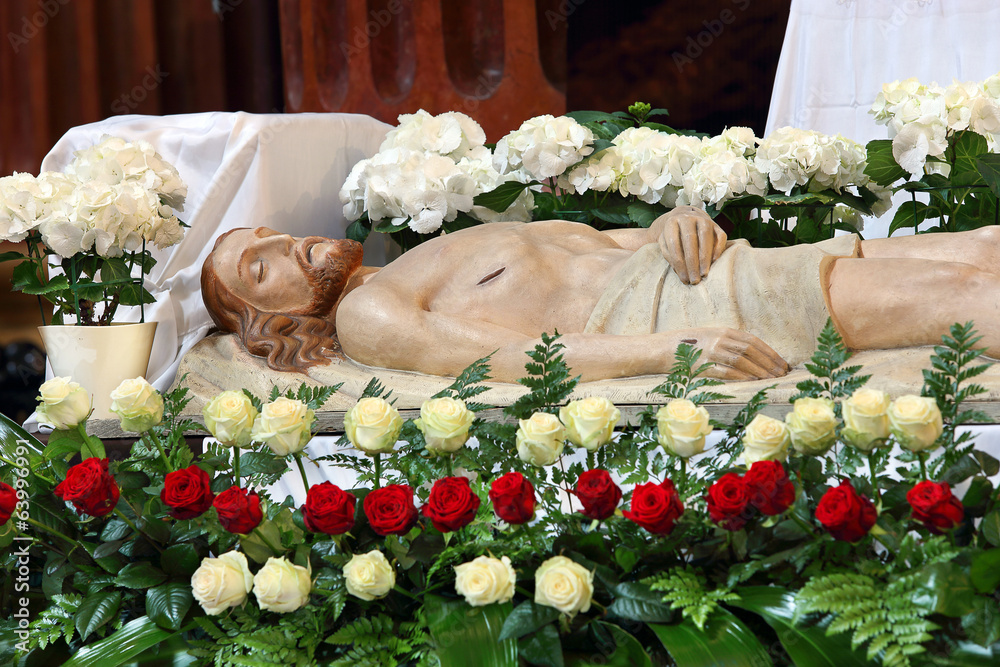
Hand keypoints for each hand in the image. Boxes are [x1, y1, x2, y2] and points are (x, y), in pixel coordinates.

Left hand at [655, 206, 726, 284]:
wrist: (685, 218)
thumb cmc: (674, 237)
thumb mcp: (665, 244)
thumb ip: (669, 255)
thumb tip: (679, 270)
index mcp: (672, 222)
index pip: (674, 243)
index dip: (679, 263)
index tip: (684, 279)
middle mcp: (687, 218)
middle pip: (690, 239)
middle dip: (692, 262)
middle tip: (694, 280)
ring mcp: (703, 219)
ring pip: (705, 236)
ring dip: (705, 257)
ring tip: (704, 273)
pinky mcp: (716, 225)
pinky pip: (720, 235)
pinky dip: (718, 248)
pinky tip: (714, 261)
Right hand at [674, 328, 789, 380]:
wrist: (663, 348)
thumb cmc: (689, 344)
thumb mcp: (711, 336)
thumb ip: (729, 342)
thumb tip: (753, 355)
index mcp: (724, 331)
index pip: (753, 341)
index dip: (770, 352)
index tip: (782, 363)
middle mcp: (720, 339)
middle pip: (751, 351)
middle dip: (769, 363)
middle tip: (781, 373)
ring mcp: (712, 352)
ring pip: (742, 361)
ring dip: (759, 371)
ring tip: (771, 379)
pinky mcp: (703, 365)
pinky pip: (727, 371)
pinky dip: (742, 376)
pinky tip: (753, 381)